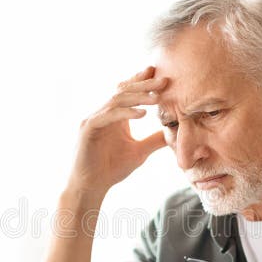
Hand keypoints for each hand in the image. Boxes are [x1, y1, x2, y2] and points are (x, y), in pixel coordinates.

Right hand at [67, 66, 167, 195]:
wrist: (92, 186)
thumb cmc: (111, 170)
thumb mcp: (139, 152)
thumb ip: (153, 140)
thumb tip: (173, 133)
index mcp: (115, 116)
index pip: (128, 92)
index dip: (142, 81)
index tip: (160, 75)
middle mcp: (103, 113)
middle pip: (124, 91)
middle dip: (144, 84)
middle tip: (163, 80)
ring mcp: (95, 119)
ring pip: (117, 100)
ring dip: (138, 97)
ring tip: (157, 97)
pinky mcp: (89, 128)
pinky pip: (109, 115)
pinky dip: (126, 113)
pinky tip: (142, 114)